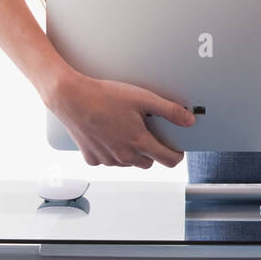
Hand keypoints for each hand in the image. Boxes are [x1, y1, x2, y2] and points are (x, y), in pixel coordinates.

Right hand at [46, 69, 195, 168]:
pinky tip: (107, 133)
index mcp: (139, 143)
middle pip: (148, 162)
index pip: (169, 160)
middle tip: (147, 131)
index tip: (176, 148)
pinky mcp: (91, 158)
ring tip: (125, 128)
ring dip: (131, 151)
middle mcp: (123, 156)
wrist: (71, 98)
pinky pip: (108, 160)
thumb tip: (189, 121)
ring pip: (128, 162)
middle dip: (152, 150)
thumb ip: (169, 111)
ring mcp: (107, 159)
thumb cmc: (105, 96)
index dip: (177, 155)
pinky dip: (111, 151)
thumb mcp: (143, 98)